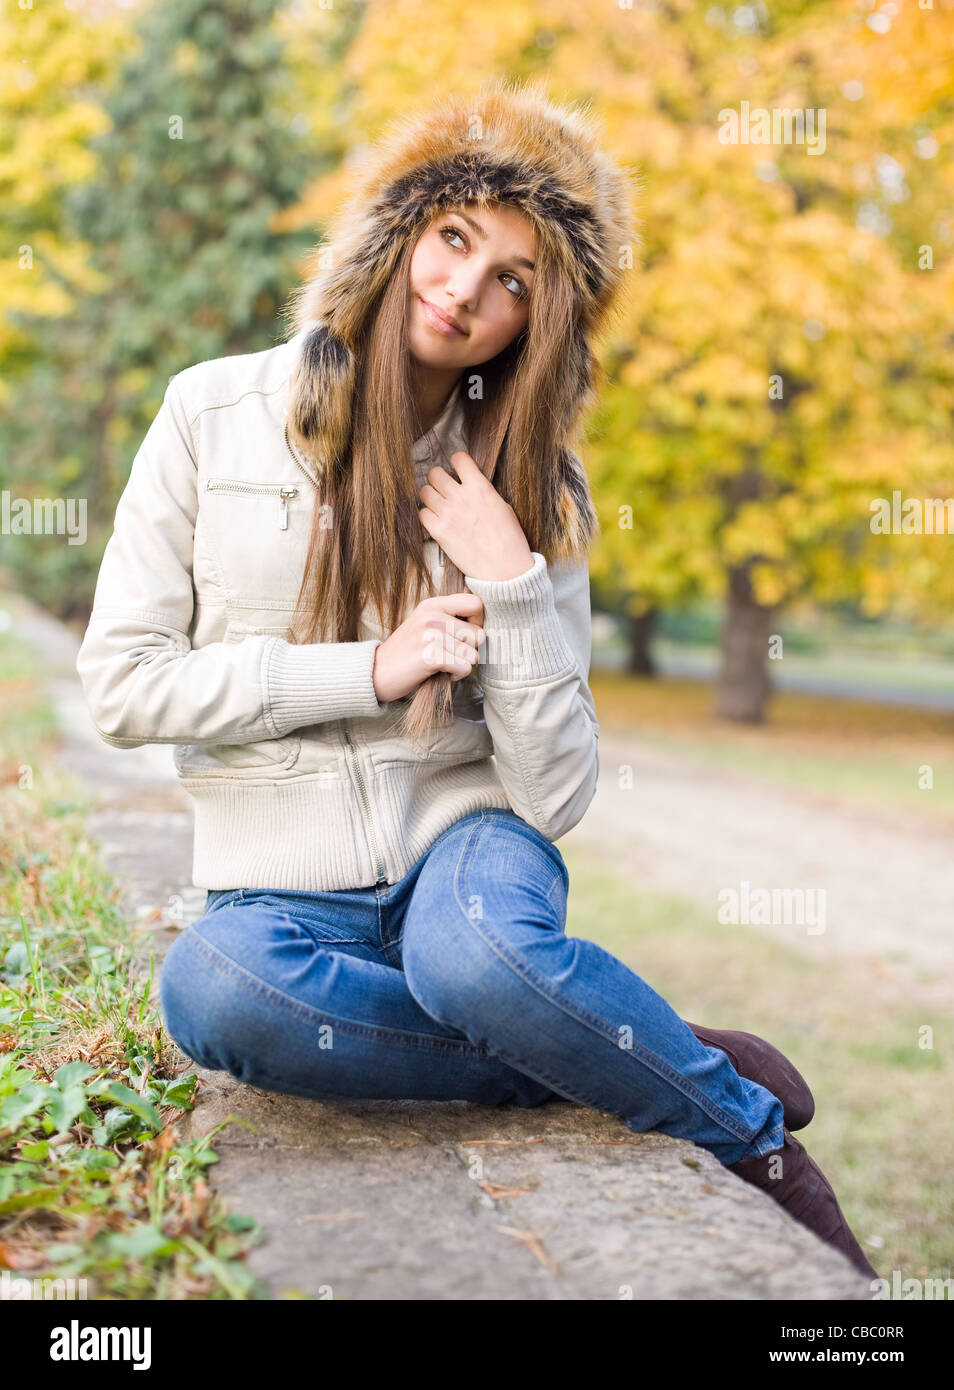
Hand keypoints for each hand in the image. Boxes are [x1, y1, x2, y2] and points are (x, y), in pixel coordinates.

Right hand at [372, 592, 485, 703]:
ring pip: (473, 653)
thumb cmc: (405, 650)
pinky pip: (465, 667)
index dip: (478, 621)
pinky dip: (457, 675)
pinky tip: (443, 672)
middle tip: (451, 654)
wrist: (376, 671)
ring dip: (462, 663)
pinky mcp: (431, 657)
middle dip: (469, 648)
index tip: (465, 634)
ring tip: (444, 663)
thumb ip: (448, 616)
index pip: (476, 603)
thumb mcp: (423, 622)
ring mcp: (431, 636)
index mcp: (432, 605)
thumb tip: (481, 618)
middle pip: (478, 633)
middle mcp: (433, 616)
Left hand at [418, 451, 534, 581]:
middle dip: (438, 479)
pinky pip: (422, 514)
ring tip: (439, 505)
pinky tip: (437, 521)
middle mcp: (461, 497)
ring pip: (424, 492)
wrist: (505, 569)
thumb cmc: (509, 540)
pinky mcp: (439, 532)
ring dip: (430, 497)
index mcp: (480, 487)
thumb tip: (471, 486)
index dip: (457, 462)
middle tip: (443, 488)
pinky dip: (427, 517)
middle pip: (435, 473)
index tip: (457, 468)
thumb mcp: (502, 506)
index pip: (459, 458)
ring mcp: (448, 514)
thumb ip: (483, 492)